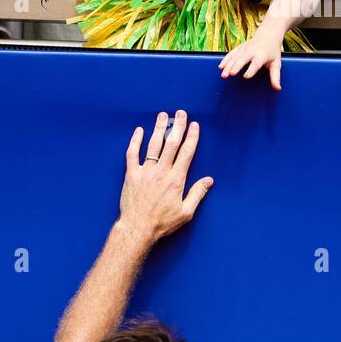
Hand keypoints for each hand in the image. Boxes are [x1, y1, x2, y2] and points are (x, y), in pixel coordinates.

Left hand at [117, 111, 213, 244]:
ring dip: (159, 128)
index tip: (194, 125)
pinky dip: (135, 141)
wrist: (137, 228)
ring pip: (153, 145)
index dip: (192, 137)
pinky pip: (132, 153)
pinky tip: (139, 131)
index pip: (187, 152)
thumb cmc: (162, 223)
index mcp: (176, 179)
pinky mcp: (131, 174)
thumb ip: (198, 194)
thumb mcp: (186, 212)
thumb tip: (209, 180)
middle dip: (177, 126)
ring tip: (163, 115)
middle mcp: (161, 172)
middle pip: (171, 143)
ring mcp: (145, 171)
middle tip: (181, 113)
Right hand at [219, 32, 284, 89]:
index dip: (251, 69)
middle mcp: (252, 50)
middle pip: (243, 59)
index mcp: (262, 55)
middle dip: (236, 66)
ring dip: (228, 65)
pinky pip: (231, 54)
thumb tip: (277, 89)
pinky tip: (221, 67)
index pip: (256, 63)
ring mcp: (244, 48)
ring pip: (234, 57)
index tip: (246, 76)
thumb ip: (275, 77)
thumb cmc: (272, 52)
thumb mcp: (276, 64)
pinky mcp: (239, 48)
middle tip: (231, 74)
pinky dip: (225, 60)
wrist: (268, 35)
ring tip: (224, 75)